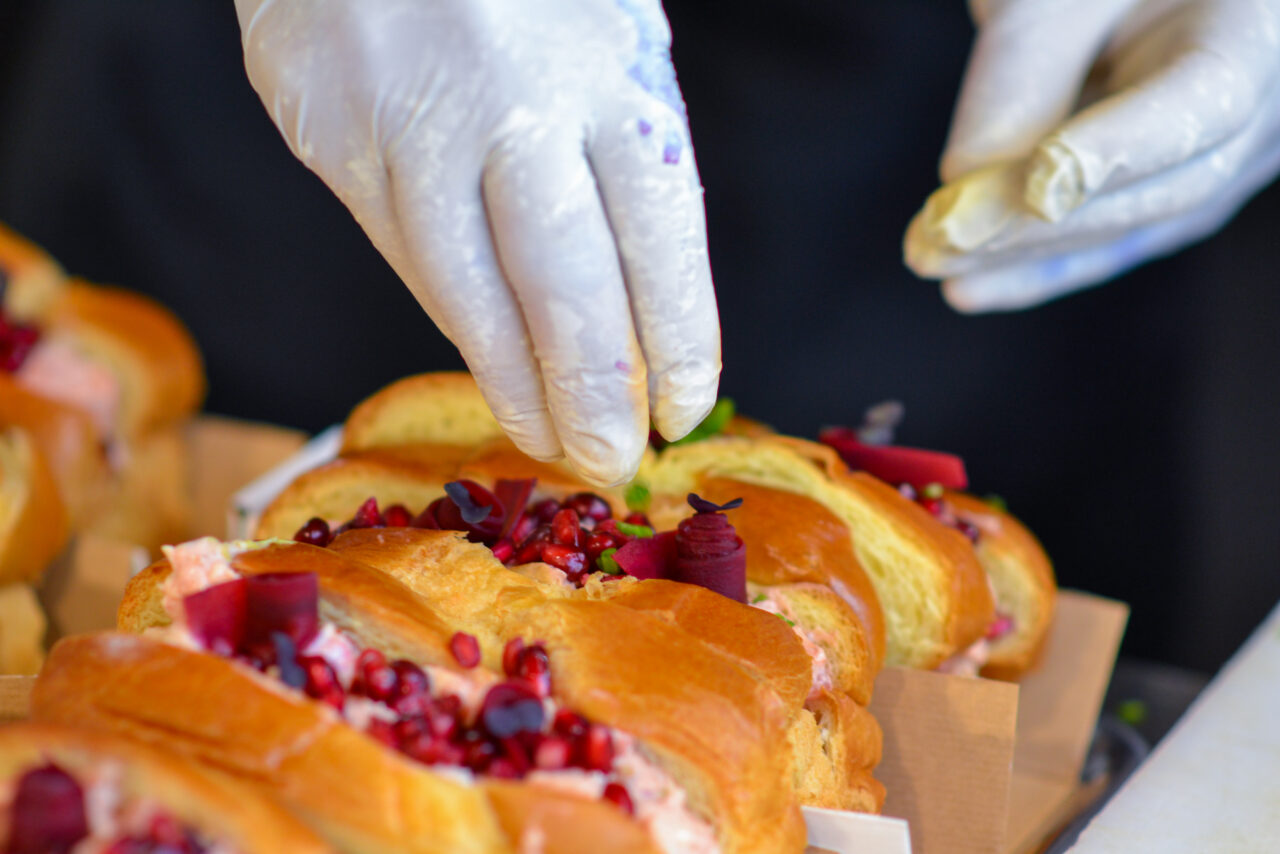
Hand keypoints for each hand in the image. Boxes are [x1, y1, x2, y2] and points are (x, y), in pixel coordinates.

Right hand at [234, 0, 719, 484]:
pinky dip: (451, 312)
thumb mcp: (602, 28)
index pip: (658, 235)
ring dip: (510, 382)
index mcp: (602, 62)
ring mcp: (400, 116)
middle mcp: (504, 95)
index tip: (683, 408)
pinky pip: (396, 248)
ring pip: (463, 291)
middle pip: (561, 286)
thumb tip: (642, 310)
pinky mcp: (323, 131)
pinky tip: (483, 349)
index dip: (675, 337)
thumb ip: (623, 149)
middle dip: (591, 393)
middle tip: (609, 461)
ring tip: (545, 437)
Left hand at [905, 0, 1279, 311]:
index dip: (1119, 151)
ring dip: (1028, 254)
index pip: (1205, 103)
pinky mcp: (1184, 195)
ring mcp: (1240, 157)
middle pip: (1169, 185)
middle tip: (944, 237)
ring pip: (1138, 227)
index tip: (1037, 187)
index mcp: (1261, 30)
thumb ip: (1026, 63)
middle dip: (1044, 222)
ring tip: (935, 261)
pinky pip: (1116, 242)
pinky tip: (968, 287)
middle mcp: (1272, 103)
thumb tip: (965, 176)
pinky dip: (1039, 265)